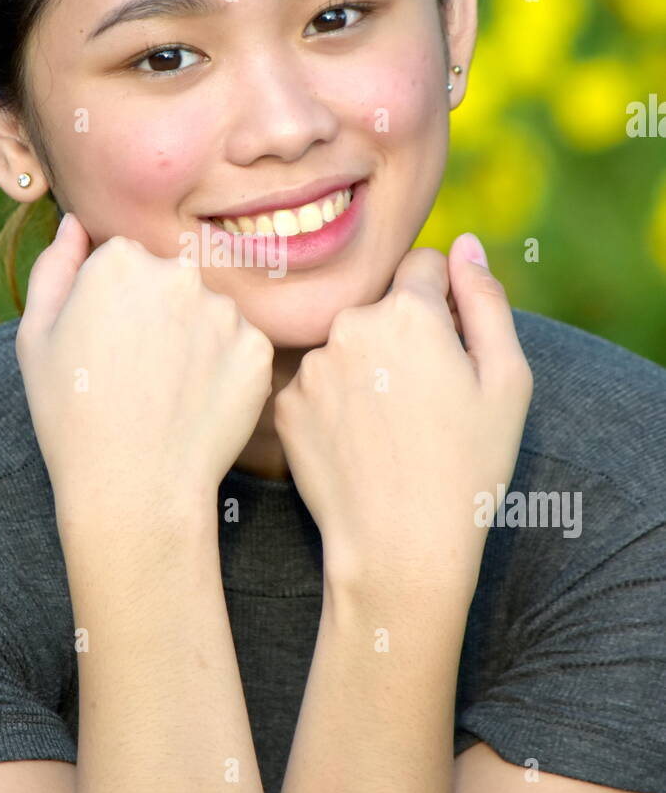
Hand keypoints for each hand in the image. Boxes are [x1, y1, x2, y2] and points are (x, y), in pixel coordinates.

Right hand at [15, 213, 274, 535]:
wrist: (134, 489)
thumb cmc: (72, 416)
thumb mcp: (35, 338)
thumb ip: (54, 268)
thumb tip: (76, 224)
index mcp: (119, 260)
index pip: (124, 260)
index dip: (112, 305)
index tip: (106, 346)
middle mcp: (177, 273)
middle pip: (170, 281)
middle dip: (158, 315)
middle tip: (139, 373)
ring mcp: (224, 310)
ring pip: (210, 312)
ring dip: (195, 339)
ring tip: (168, 393)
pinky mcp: (259, 349)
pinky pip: (241, 346)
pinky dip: (225, 370)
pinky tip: (197, 403)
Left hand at [272, 235, 533, 611]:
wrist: (400, 548)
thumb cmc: (467, 468)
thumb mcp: (506, 382)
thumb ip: (486, 300)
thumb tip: (465, 244)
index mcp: (408, 311)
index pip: (425, 266)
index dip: (446, 302)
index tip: (451, 348)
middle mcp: (349, 326)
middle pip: (382, 307)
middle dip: (403, 336)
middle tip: (425, 402)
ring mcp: (310, 366)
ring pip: (346, 345)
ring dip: (366, 368)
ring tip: (391, 430)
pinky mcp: (285, 405)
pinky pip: (316, 384)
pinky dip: (336, 404)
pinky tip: (358, 445)